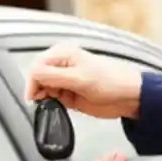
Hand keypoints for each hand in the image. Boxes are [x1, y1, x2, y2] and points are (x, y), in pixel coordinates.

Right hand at [24, 44, 143, 118]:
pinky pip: (53, 99)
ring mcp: (65, 80)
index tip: (34, 96)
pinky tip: (61, 106)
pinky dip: (53, 104)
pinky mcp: (69, 94)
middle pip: (38, 78)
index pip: (37, 66)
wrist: (128, 97)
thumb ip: (53, 76)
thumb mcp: (79, 78)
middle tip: (45, 100)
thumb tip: (33, 75)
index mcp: (63, 54)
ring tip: (58, 102)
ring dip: (46, 98)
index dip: (33, 82)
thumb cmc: (112, 81)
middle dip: (38, 90)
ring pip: (43, 90)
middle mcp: (62, 66)